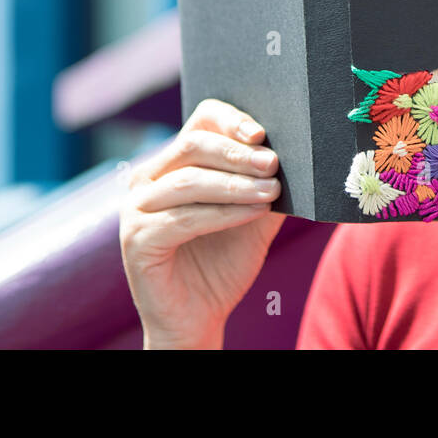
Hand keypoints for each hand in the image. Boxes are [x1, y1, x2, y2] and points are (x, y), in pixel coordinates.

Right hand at [119, 98, 285, 348]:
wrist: (200, 317)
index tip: (263, 134)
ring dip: (235, 184)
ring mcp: (136, 208)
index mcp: (175, 163)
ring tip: (272, 190)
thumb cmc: (225, 261)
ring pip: (189, 181)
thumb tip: (301, 155)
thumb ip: (269, 184)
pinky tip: (253, 212)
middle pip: (193, 145)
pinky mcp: (136, 239)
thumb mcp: (255, 215)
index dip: (231, 120)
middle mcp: (149, 178)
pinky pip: (184, 218)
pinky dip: (223, 213)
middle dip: (237, 153)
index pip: (200, 121)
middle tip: (273, 163)